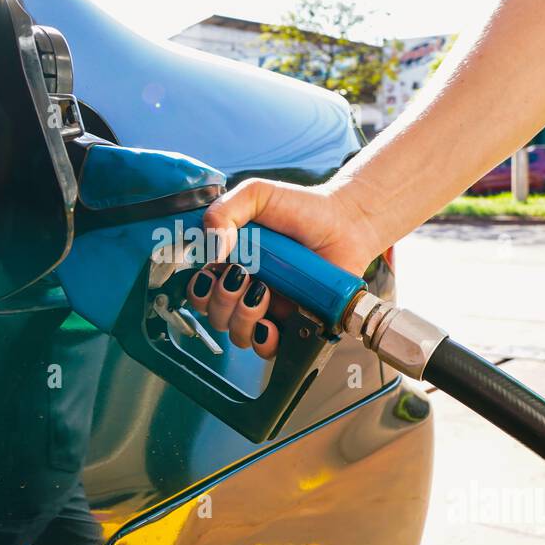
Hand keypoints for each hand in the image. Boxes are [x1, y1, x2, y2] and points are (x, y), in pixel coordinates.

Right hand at [186, 178, 384, 356]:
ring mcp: (268, 309)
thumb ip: (225, 211)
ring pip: (236, 334)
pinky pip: (267, 349)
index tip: (214, 271)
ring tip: (263, 292)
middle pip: (213, 314)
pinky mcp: (292, 325)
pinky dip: (263, 341)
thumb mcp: (256, 195)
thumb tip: (213, 251)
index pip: (199, 289)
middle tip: (244, 276)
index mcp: (229, 262)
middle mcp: (244, 289)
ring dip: (242, 317)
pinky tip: (270, 323)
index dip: (200, 288)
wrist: (346, 223)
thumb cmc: (302, 208)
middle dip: (222, 299)